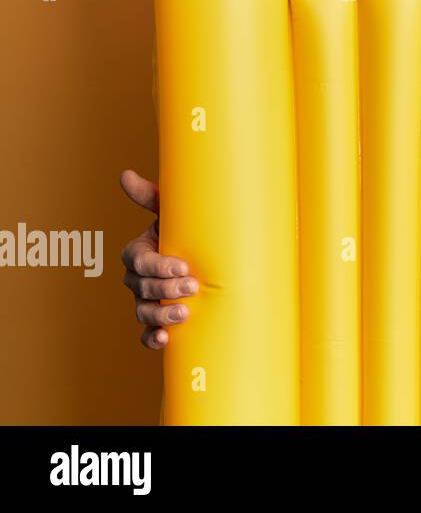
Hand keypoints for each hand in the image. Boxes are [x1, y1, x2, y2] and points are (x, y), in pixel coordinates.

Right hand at [119, 169, 197, 348]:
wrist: (204, 259)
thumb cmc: (187, 232)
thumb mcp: (173, 214)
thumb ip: (151, 197)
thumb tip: (124, 174)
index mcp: (139, 253)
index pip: (140, 261)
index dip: (159, 265)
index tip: (183, 265)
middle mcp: (137, 279)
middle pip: (143, 287)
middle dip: (166, 288)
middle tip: (193, 286)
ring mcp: (145, 301)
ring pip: (143, 311)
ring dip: (161, 314)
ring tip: (185, 313)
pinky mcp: (156, 321)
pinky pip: (147, 334)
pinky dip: (153, 338)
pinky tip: (166, 339)